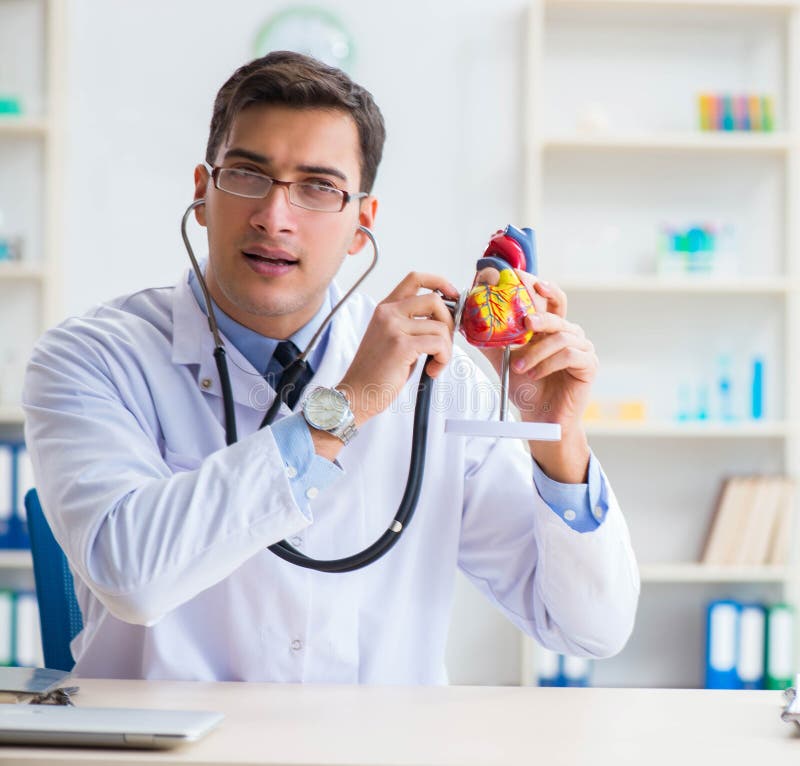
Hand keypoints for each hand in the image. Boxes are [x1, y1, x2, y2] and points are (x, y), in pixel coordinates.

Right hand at [338, 272, 458, 425]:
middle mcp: (388, 313)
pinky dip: (443, 359)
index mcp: (385, 309)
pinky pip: (438, 344)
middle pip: (434, 300)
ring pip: (440, 327)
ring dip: (446, 349)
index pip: (415, 278)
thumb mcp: (392, 339)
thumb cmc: (376, 372)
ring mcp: (393, 327)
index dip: (440, 282)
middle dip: (449, 322)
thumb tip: (444, 321)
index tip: (453, 295)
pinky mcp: (401, 345)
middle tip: (444, 344)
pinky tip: (432, 370)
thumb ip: (412, 325)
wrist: (357, 393)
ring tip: (434, 363)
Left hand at [479, 270, 597, 433]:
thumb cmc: (527, 388)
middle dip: (540, 316)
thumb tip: (469, 323)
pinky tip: (536, 373)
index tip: (522, 277)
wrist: (539, 417)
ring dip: (537, 351)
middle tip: (525, 323)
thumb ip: (492, 341)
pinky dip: (549, 363)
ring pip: (561, 336)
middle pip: (557, 314)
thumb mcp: (504, 360)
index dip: (540, 286)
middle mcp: (570, 333)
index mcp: (552, 328)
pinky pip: (570, 355)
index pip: (550, 298)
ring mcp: (582, 348)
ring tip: (521, 367)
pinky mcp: (588, 364)